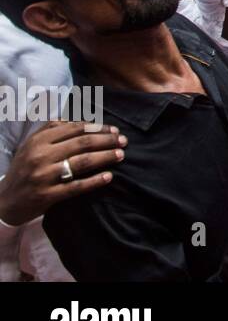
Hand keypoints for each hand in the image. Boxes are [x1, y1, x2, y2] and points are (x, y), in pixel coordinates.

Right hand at [0, 122, 124, 225]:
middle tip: (124, 141)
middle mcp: (40, 156)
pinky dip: (94, 181)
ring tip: (120, 155)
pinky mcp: (47, 195)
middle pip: (82, 143)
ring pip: (82, 162)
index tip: (115, 129)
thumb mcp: (30, 145)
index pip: (74, 129)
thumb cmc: (24, 169)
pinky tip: (108, 176)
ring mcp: (43, 176)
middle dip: (107, 140)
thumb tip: (77, 119)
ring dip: (105, 157)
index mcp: (38, 141)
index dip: (98, 128)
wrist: (5, 201)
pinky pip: (75, 186)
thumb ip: (51, 129)